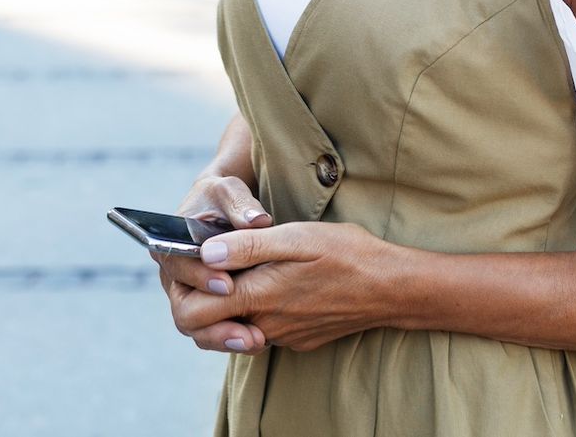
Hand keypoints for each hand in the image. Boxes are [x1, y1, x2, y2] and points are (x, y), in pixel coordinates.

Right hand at [152, 175, 273, 354]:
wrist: (221, 209)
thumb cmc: (222, 198)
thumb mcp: (229, 192)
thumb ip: (241, 205)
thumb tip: (257, 221)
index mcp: (170, 243)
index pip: (178, 264)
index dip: (201, 276)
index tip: (228, 284)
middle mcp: (173, 275)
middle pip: (183, 305)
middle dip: (212, 318)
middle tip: (243, 327)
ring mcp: (187, 294)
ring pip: (195, 325)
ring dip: (222, 336)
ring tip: (254, 341)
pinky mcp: (204, 306)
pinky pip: (211, 329)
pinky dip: (230, 336)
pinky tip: (258, 341)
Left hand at [158, 221, 396, 353]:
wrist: (390, 288)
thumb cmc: (345, 253)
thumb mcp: (296, 237)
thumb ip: (248, 246)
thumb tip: (206, 252)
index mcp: (258, 296)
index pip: (194, 311)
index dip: (185, 286)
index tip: (195, 257)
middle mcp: (264, 324)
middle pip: (208, 326)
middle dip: (201, 298)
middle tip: (213, 266)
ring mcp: (280, 336)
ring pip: (236, 326)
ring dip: (232, 302)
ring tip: (245, 267)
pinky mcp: (295, 339)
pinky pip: (263, 327)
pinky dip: (259, 307)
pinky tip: (276, 281)